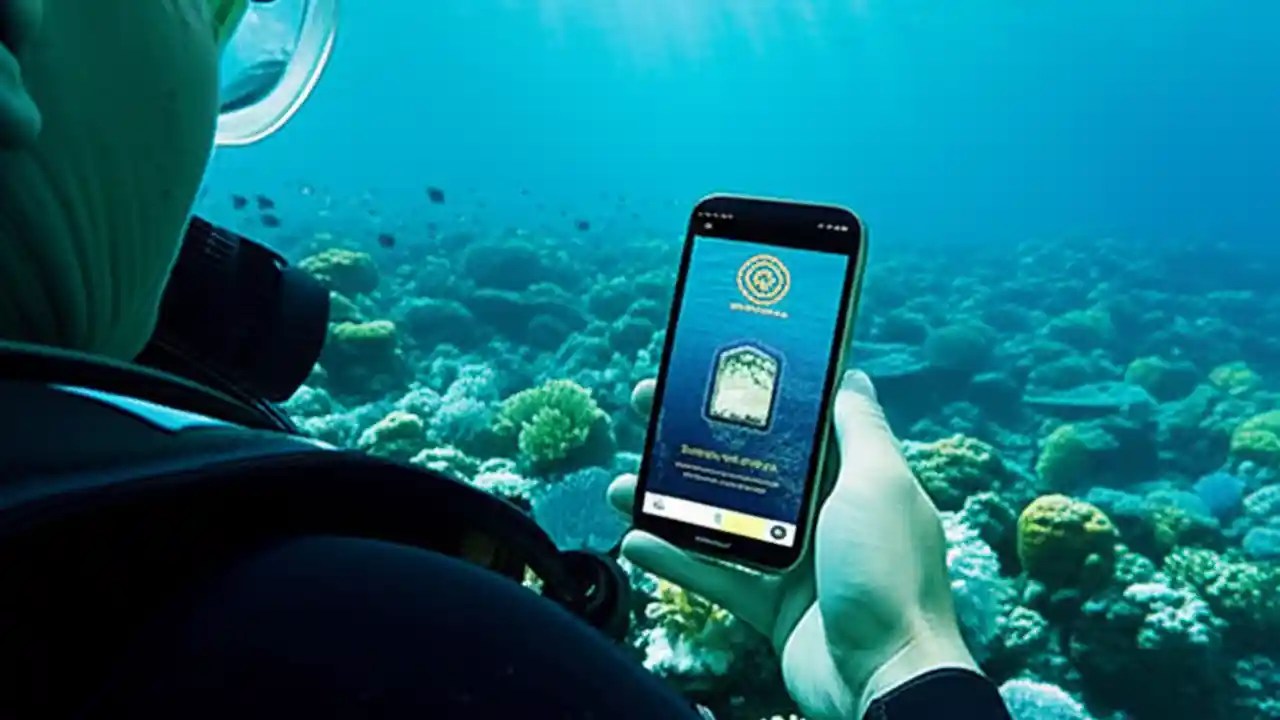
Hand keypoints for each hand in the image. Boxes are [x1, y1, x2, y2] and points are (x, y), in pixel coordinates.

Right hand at [609, 371, 977, 718]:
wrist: (888, 678)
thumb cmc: (890, 574)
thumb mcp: (880, 484)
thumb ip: (861, 429)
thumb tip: (852, 374)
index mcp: (851, 478)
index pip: (795, 424)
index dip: (752, 395)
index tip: (709, 368)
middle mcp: (824, 514)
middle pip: (747, 465)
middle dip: (693, 438)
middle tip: (645, 409)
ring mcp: (796, 562)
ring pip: (720, 520)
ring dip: (668, 502)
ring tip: (620, 484)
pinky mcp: (772, 606)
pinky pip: (716, 575)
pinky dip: (677, 561)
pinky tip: (635, 541)